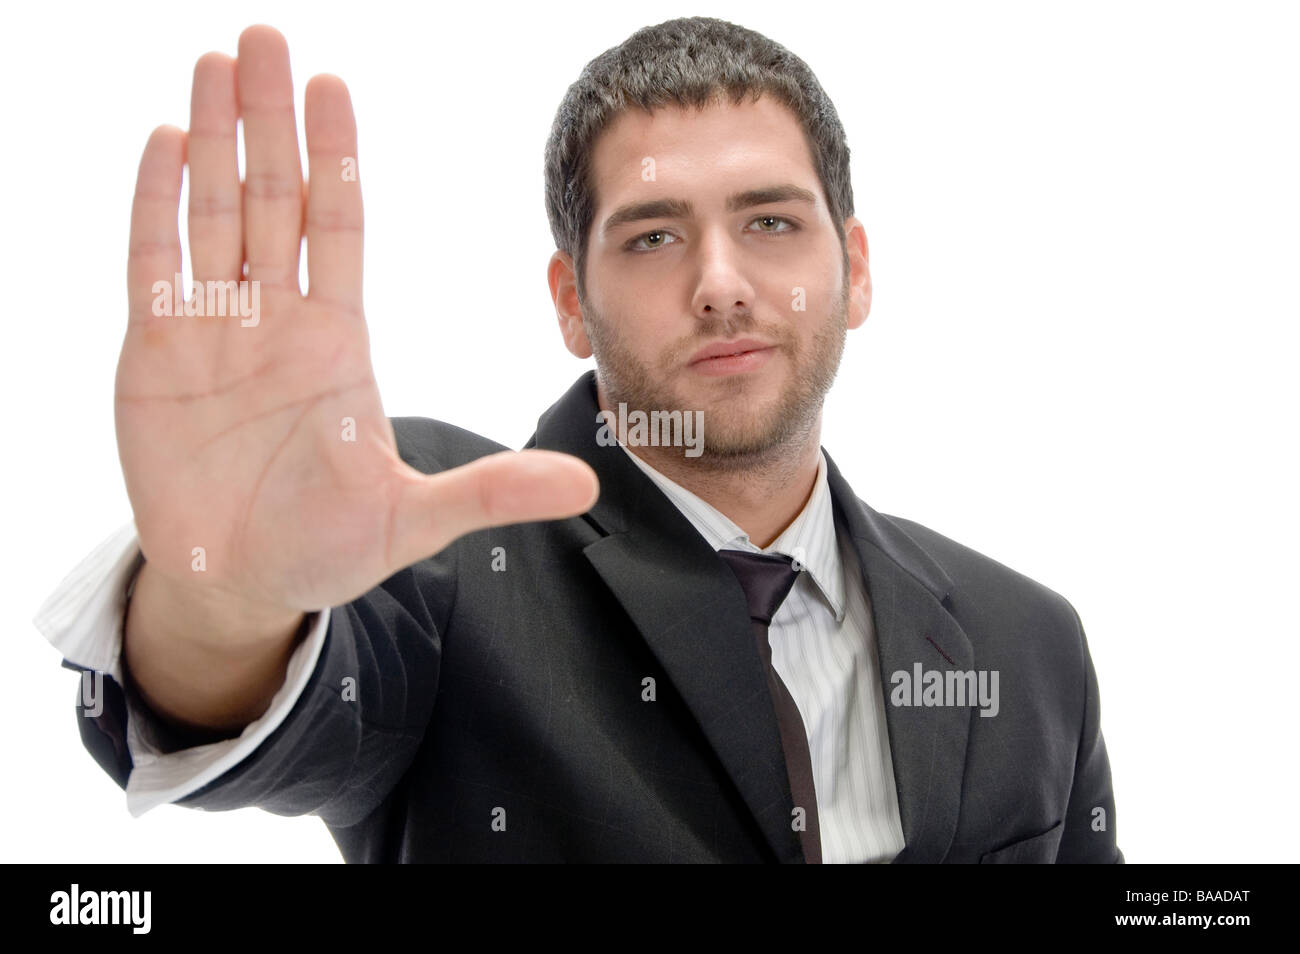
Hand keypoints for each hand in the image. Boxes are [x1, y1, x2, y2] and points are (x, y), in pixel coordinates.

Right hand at [115, 25, 597, 613]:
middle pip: (274, 199)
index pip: (339, 227)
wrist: (245, 585)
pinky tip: (163, 145)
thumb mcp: (415, 520)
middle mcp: (277, 322)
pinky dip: (155, 207)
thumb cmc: (327, 546)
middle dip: (270, 120)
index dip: (337, 159)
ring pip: (213, 215)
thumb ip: (491, 490)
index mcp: (338, 343)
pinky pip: (154, 267)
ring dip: (211, 141)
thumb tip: (585, 480)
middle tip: (264, 39)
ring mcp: (213, 334)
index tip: (334, 88)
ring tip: (212, 65)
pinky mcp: (154, 358)